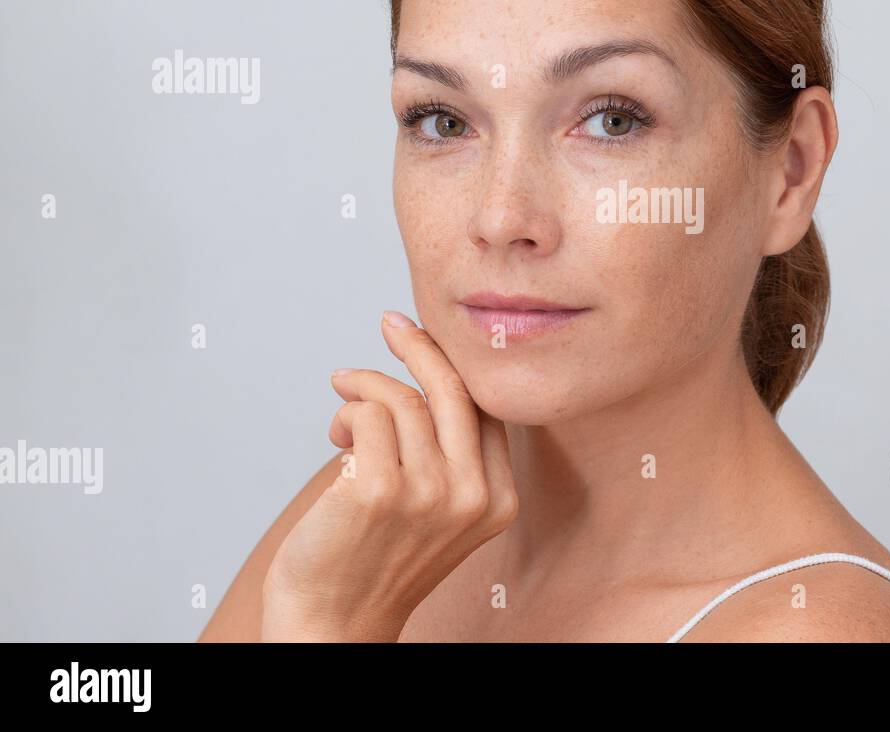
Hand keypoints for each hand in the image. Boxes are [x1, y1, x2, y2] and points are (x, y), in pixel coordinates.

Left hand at [262, 310, 517, 641]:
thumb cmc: (376, 557)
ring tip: (342, 420)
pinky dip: (345, 414)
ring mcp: (428, 493)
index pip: (487, 407)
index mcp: (498, 499)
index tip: (425, 335)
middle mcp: (473, 496)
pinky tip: (337, 439)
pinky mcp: (378, 489)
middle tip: (390, 325)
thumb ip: (451, 452)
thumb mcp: (440, 508)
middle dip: (418, 345)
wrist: (333, 621)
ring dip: (362, 393)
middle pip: (454, 389)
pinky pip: (365, 413)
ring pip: (400, 398)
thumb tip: (432, 367)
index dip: (456, 365)